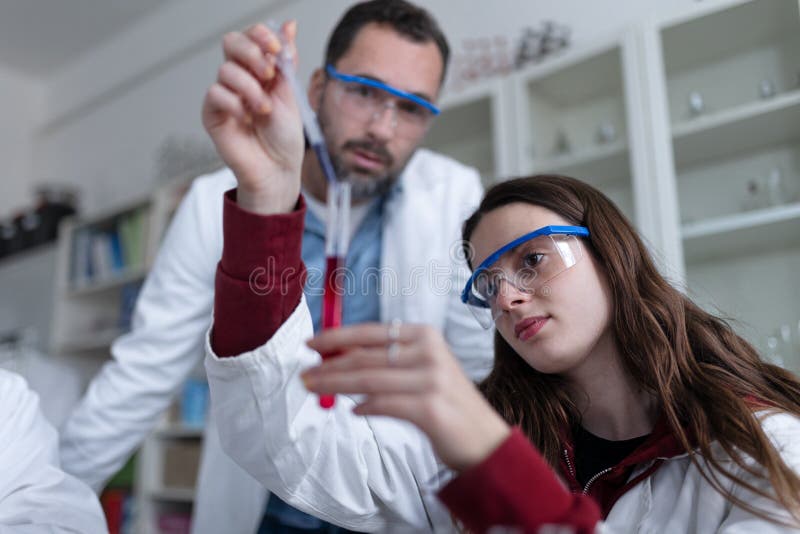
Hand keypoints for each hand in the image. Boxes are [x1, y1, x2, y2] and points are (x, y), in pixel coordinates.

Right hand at [202, 21, 303, 213]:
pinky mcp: (213, 113)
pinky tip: (246, 118)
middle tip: (269, 74)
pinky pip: (215, 93)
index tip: (276, 48)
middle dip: (252, 53)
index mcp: (261, 71)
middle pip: (231, 42)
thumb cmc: (284, 138)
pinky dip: (234, 103)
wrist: (278, 169)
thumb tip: (289, 25)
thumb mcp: (291, 94)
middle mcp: (240, 78)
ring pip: (226, 70)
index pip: (251, 37)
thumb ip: (286, 61)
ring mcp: (225, 95)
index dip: (261, 36)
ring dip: (250, 88)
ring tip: (264, 110)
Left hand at [303, 323, 511, 471]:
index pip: (372, 332)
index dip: (337, 337)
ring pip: (369, 379)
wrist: (485, 440)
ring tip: (313, 388)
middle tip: (303, 373)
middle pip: (366, 356)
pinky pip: (385, 405)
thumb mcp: (422, 371)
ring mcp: (432, 379)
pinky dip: (365, 408)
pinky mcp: (431, 408)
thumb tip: (339, 357)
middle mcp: (430, 352)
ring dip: (335, 384)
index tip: (310, 344)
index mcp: (425, 336)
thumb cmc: (447, 404)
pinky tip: (352, 412)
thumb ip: (388, 361)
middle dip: (329, 365)